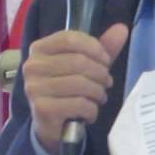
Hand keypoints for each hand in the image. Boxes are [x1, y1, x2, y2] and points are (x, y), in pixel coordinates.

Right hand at [21, 24, 128, 154]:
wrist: (50, 125)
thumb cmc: (68, 90)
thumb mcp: (85, 66)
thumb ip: (102, 47)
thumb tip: (122, 28)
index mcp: (39, 49)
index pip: (70, 39)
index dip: (95, 48)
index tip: (105, 61)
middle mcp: (32, 66)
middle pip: (78, 61)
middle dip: (100, 74)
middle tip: (106, 83)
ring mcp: (34, 88)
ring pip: (80, 84)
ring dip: (98, 93)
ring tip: (100, 97)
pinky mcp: (42, 108)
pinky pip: (78, 104)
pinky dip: (91, 110)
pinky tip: (90, 113)